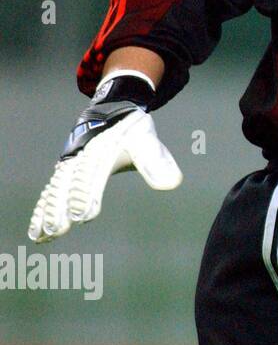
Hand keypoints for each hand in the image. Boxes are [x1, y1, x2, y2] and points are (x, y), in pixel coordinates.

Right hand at [29, 72, 181, 242]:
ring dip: (48, 212)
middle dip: (61, 207)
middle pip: (69, 184)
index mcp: (102, 149)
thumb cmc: (132, 129)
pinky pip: (52, 191)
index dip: (88, 194)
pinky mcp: (64, 170)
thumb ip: (156, 162)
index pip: (92, 174)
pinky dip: (43, 209)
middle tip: (58, 229)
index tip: (84, 215)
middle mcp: (81, 156)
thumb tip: (172, 184)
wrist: (111, 108)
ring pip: (56, 189)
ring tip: (43, 236)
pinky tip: (37, 232)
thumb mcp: (146, 140)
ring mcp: (70, 163)